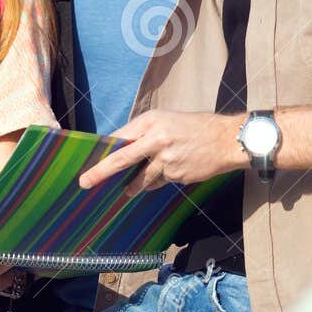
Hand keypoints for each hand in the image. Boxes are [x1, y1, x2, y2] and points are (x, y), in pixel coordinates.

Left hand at [78, 109, 243, 198]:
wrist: (227, 140)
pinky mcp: (176, 176)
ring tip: (127, 191)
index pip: (120, 137)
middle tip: (85, 182)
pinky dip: (158, 181)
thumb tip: (123, 147)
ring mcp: (166, 160)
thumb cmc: (197, 126)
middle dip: (100, 172)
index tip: (89, 161)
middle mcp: (156, 139)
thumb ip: (146, 132)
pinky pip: (159, 182)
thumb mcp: (168, 119)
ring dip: (134, 186)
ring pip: (141, 178)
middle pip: (122, 158)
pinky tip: (170, 173)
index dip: (104, 150)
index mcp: (151, 121)